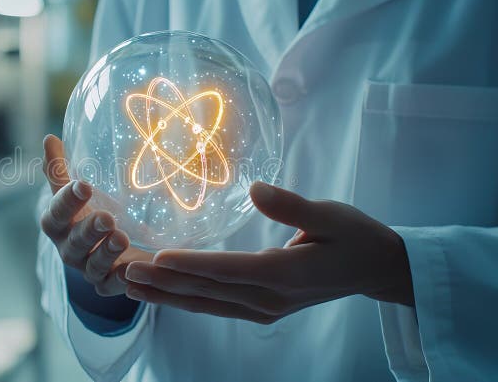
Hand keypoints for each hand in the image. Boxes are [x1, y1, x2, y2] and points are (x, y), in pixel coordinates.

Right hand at [40, 134, 152, 295]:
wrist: (113, 245)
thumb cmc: (91, 211)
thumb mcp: (79, 192)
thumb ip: (62, 170)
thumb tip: (50, 138)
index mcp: (59, 224)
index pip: (55, 213)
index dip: (66, 201)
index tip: (83, 185)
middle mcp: (69, 248)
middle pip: (73, 243)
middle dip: (89, 231)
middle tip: (107, 218)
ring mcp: (88, 269)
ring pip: (93, 266)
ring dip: (107, 253)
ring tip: (122, 238)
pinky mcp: (107, 285)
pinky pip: (112, 287)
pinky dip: (121, 281)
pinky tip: (132, 271)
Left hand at [123, 181, 413, 323]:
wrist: (375, 269)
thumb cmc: (354, 236)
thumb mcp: (330, 214)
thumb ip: (292, 205)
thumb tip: (254, 188)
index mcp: (284, 274)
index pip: (227, 269)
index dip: (189, 265)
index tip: (154, 258)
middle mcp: (268, 298)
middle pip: (206, 291)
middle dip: (162, 282)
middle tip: (122, 269)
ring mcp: (263, 308)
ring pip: (205, 304)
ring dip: (166, 295)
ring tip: (128, 285)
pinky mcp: (261, 308)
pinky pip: (215, 306)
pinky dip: (185, 299)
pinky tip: (162, 293)